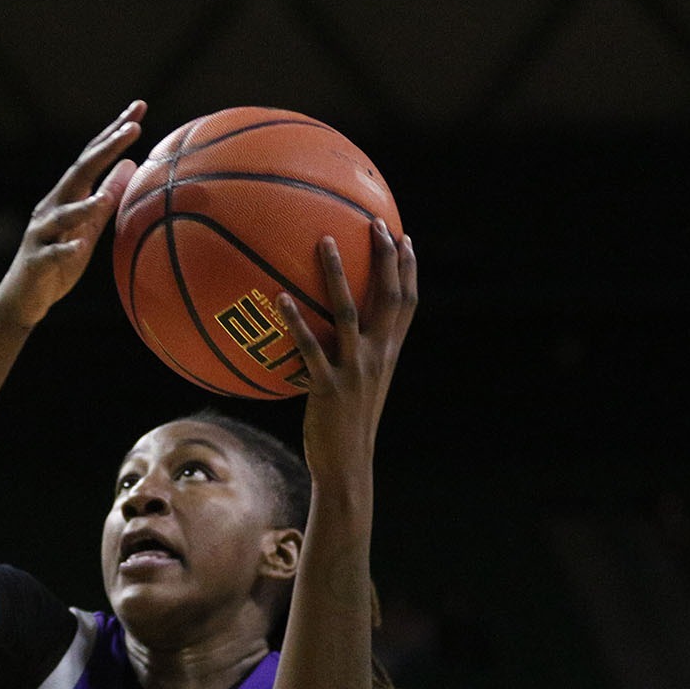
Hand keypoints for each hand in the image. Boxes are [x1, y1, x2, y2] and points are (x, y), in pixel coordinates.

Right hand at [0, 100, 145, 328]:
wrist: (25, 298)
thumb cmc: (60, 261)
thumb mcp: (88, 226)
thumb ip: (107, 197)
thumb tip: (131, 164)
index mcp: (68, 196)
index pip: (92, 157)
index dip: (114, 133)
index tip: (138, 108)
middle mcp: (52, 207)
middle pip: (79, 172)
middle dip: (105, 149)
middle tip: (133, 128)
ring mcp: (42, 233)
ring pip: (62, 214)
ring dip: (84, 204)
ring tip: (105, 197)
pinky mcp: (37, 261)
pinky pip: (52, 254)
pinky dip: (64, 249)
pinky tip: (77, 247)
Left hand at [279, 219, 417, 474]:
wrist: (347, 466)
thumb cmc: (345, 426)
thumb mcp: (358, 387)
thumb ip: (352, 356)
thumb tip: (330, 332)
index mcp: (389, 355)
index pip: (406, 304)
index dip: (409, 270)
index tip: (405, 237)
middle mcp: (379, 357)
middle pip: (389, 297)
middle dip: (385, 257)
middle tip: (375, 222)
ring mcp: (355, 370)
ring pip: (349, 313)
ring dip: (336, 275)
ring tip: (323, 241)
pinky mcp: (329, 387)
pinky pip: (311, 348)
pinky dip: (298, 322)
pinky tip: (281, 298)